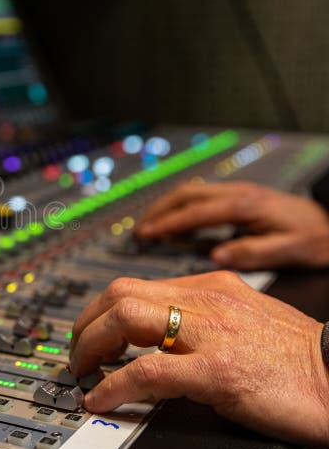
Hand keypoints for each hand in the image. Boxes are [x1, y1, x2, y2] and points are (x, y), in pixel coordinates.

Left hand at [68, 271, 328, 447]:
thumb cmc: (298, 357)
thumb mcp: (243, 320)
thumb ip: (202, 317)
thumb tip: (160, 335)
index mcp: (211, 287)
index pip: (137, 285)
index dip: (102, 309)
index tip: (91, 332)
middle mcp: (206, 301)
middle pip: (120, 294)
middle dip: (86, 324)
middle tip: (77, 353)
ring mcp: (211, 334)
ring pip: (125, 320)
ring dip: (90, 347)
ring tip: (81, 372)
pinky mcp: (218, 371)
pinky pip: (147, 372)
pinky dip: (113, 385)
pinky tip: (100, 399)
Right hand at [135, 181, 328, 269]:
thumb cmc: (314, 239)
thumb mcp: (289, 250)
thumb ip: (252, 253)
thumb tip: (216, 256)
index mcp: (245, 206)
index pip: (195, 212)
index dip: (167, 223)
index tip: (146, 235)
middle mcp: (237, 193)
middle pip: (185, 194)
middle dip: (158, 211)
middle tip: (138, 231)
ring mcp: (236, 192)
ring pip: (190, 192)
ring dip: (166, 207)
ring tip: (149, 227)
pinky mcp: (237, 197)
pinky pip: (200, 198)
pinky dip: (180, 208)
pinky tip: (175, 225)